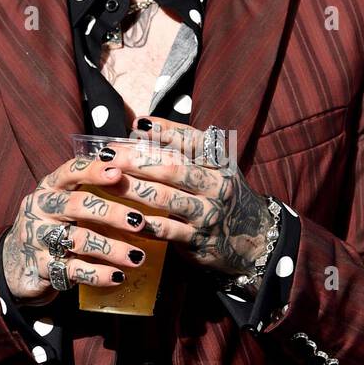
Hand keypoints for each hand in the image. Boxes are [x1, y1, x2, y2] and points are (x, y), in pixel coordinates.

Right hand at [2, 154, 150, 302]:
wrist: (16, 263)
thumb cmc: (53, 226)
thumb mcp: (64, 203)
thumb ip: (91, 191)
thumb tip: (140, 182)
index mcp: (50, 188)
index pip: (70, 172)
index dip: (94, 171)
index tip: (118, 173)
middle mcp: (41, 208)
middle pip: (76, 205)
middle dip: (111, 213)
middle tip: (139, 222)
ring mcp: (38, 238)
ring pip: (77, 240)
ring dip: (111, 248)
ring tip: (137, 256)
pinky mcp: (42, 267)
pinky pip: (73, 270)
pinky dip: (98, 274)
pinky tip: (118, 276)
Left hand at [115, 117, 273, 280]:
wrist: (256, 240)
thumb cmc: (223, 198)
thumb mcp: (216, 170)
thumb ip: (185, 151)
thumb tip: (142, 126)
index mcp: (220, 164)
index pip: (192, 141)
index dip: (165, 131)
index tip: (138, 124)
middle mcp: (217, 186)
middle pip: (173, 167)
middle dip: (137, 159)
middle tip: (108, 153)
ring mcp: (208, 214)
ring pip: (165, 197)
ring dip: (132, 188)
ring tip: (107, 180)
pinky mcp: (199, 241)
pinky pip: (166, 230)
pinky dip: (144, 223)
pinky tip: (123, 216)